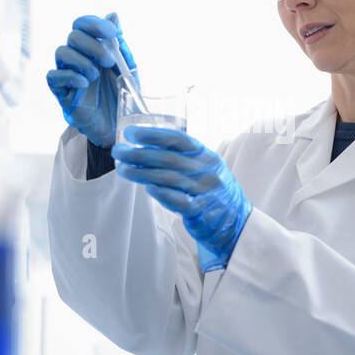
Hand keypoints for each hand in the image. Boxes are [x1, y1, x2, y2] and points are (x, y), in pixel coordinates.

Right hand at [46, 13, 136, 148]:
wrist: (118, 127)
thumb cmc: (121, 96)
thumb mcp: (127, 68)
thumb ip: (119, 44)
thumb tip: (113, 14)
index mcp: (92, 49)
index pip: (82, 24)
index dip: (94, 23)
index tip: (111, 33)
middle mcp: (77, 58)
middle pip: (73, 36)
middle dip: (93, 45)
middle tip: (109, 62)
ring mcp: (67, 74)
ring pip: (61, 52)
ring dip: (82, 61)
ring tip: (96, 76)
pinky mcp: (61, 93)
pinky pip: (54, 76)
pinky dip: (70, 76)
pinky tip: (85, 84)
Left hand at [111, 127, 252, 271]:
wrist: (236, 221)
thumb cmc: (212, 191)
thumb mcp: (204, 168)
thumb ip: (182, 159)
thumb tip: (143, 148)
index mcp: (206, 156)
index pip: (178, 139)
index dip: (153, 134)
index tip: (131, 133)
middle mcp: (206, 171)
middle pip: (168, 159)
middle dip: (139, 154)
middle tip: (118, 152)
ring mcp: (204, 192)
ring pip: (169, 179)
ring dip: (142, 173)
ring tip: (123, 169)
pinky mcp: (201, 212)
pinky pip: (180, 201)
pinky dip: (162, 194)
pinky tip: (147, 188)